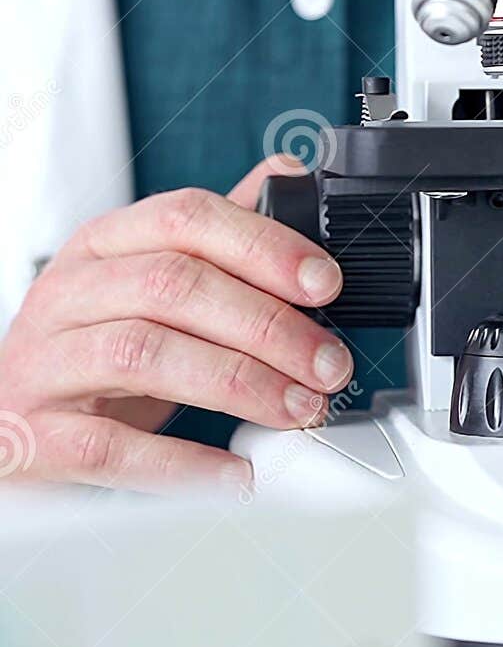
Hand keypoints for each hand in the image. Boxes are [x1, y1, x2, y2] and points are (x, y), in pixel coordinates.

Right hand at [0, 161, 351, 495]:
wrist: (8, 421)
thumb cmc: (89, 348)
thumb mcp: (146, 281)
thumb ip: (214, 235)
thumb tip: (287, 174)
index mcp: (102, 243)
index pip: (184, 217)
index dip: (262, 246)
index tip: (325, 282)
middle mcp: (67, 293)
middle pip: (172, 285)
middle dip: (267, 324)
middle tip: (327, 363)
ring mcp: (45, 362)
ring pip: (144, 354)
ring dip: (238, 382)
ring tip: (299, 408)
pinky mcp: (35, 436)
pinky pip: (112, 447)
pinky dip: (182, 463)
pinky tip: (235, 473)